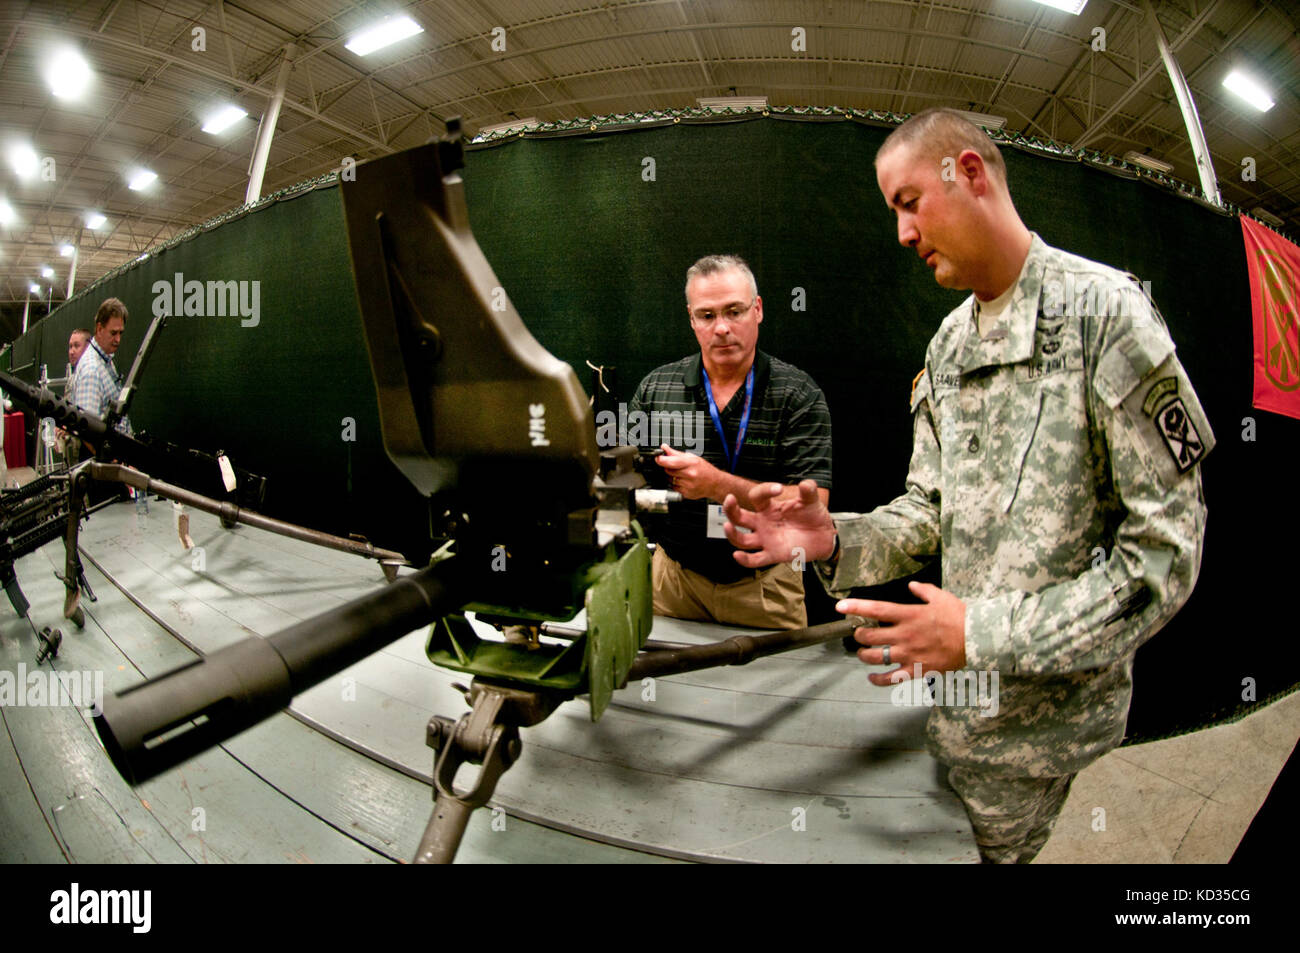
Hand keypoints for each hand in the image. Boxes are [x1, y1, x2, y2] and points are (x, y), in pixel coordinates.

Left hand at [655, 444, 720, 499]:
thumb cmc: (704, 469)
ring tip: (681, 474)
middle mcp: (690, 475)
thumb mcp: (692, 458)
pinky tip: (683, 481)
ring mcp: (688, 485)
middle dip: (668, 467)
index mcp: (691, 464)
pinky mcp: (686, 493)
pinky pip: (673, 488)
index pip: (672, 462)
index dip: (662, 460)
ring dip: (671, 476)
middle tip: (674, 466)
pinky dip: (675, 484)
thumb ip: (676, 453)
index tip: (657, 458)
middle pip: (668, 471)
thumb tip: (664, 448)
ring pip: (669, 480)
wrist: (715, 483)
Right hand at [722, 479, 834, 566]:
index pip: (757, 496)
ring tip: (728, 526)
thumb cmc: (812, 515)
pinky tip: (737, 555)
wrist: (824, 535)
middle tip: (729, 499)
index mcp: (769, 507)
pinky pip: (755, 560)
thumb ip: (809, 491)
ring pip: (741, 539)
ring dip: (732, 533)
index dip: (765, 490)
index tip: (779, 489)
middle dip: (730, 508)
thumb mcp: (811, 500)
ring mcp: (766, 539)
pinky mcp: (773, 555)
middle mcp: (762, 523)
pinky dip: (745, 560)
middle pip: (738, 517)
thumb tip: (805, 484)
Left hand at [837, 581, 966, 685]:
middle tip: (859, 634)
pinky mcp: (916, 670)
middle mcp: (905, 634)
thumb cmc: (960, 616)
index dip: (856, 607)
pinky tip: (871, 678)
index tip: (840, 606)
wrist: (977, 640)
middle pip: (870, 636)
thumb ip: (923, 591)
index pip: (876, 610)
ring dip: (864, 655)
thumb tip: (912, 586)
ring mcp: (909, 654)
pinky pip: (892, 678)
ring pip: (876, 657)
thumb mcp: (941, 597)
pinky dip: (878, 680)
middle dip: (859, 635)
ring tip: (863, 653)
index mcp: (909, 615)